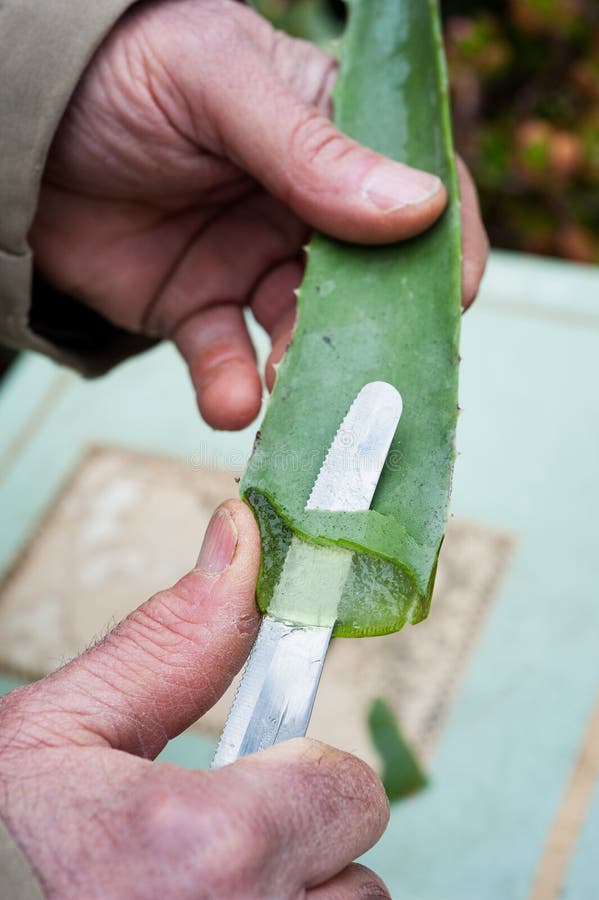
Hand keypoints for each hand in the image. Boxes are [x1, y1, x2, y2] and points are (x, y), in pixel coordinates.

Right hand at [0, 501, 389, 898]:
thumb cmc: (28, 835)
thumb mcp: (71, 722)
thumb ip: (169, 637)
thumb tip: (240, 536)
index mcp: (204, 848)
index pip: (349, 793)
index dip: (305, 776)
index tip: (268, 774)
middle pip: (356, 857)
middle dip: (303, 830)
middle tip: (226, 836)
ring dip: (299, 886)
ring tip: (218, 881)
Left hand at [31, 0, 486, 430]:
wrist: (17, 123)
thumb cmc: (124, 70)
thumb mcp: (217, 87)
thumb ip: (312, 151)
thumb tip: (420, 208)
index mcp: (330, 137)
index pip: (416, 191)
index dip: (442, 247)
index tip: (448, 301)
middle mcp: (302, 209)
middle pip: (368, 284)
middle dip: (372, 334)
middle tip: (368, 377)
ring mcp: (250, 263)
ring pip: (300, 336)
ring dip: (301, 373)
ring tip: (284, 388)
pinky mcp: (196, 308)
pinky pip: (225, 360)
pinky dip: (231, 389)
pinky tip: (229, 400)